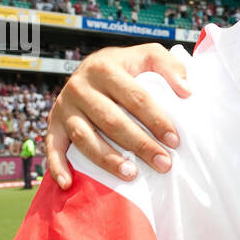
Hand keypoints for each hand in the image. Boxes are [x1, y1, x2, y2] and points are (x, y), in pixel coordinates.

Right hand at [45, 43, 190, 188]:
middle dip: (140, 145)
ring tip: (132, 174)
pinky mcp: (53, 123)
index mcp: (105, 68)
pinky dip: (57, 167)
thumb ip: (170, 66)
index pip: (136, 98)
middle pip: (112, 121)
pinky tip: (69, 184)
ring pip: (85, 137)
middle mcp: (80, 86)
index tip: (175, 140)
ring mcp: (64, 106)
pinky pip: (52, 147)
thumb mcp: (148, 55)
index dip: (156, 120)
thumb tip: (187, 91)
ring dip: (107, 159)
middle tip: (164, 163)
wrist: (92, 68)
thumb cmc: (126, 67)